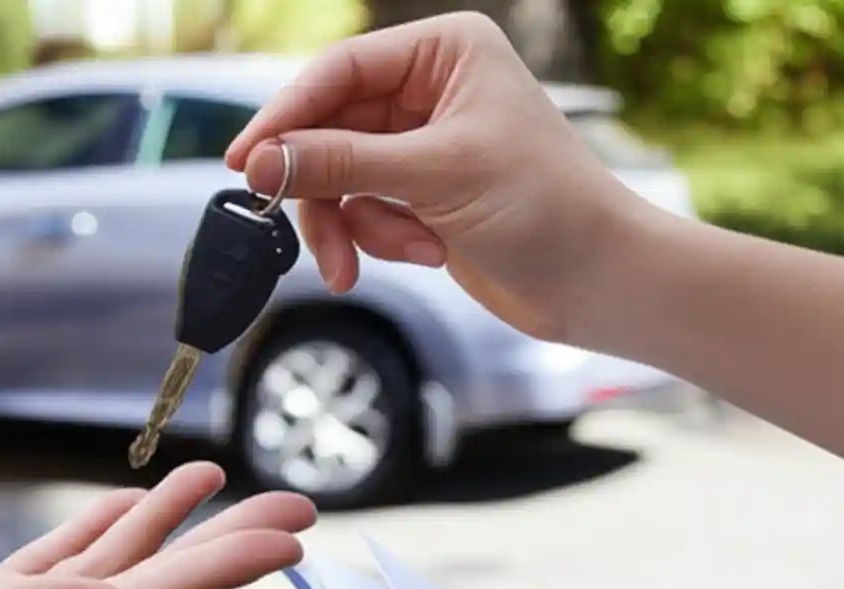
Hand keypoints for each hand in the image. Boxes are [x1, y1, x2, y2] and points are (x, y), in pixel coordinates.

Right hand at [226, 12, 647, 340]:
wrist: (598, 280)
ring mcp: (424, 143)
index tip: (245, 162)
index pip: (338, 73)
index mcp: (444, 52)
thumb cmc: (545, 208)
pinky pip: (365, 209)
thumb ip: (341, 165)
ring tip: (400, 251)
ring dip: (358, 223)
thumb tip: (262, 163)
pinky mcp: (422, 192)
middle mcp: (431, 88)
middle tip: (296, 226)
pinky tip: (427, 252)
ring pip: (341, 176)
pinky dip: (382, 237)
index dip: (284, 117)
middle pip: (330, 130)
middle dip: (326, 187)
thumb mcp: (434, 176)